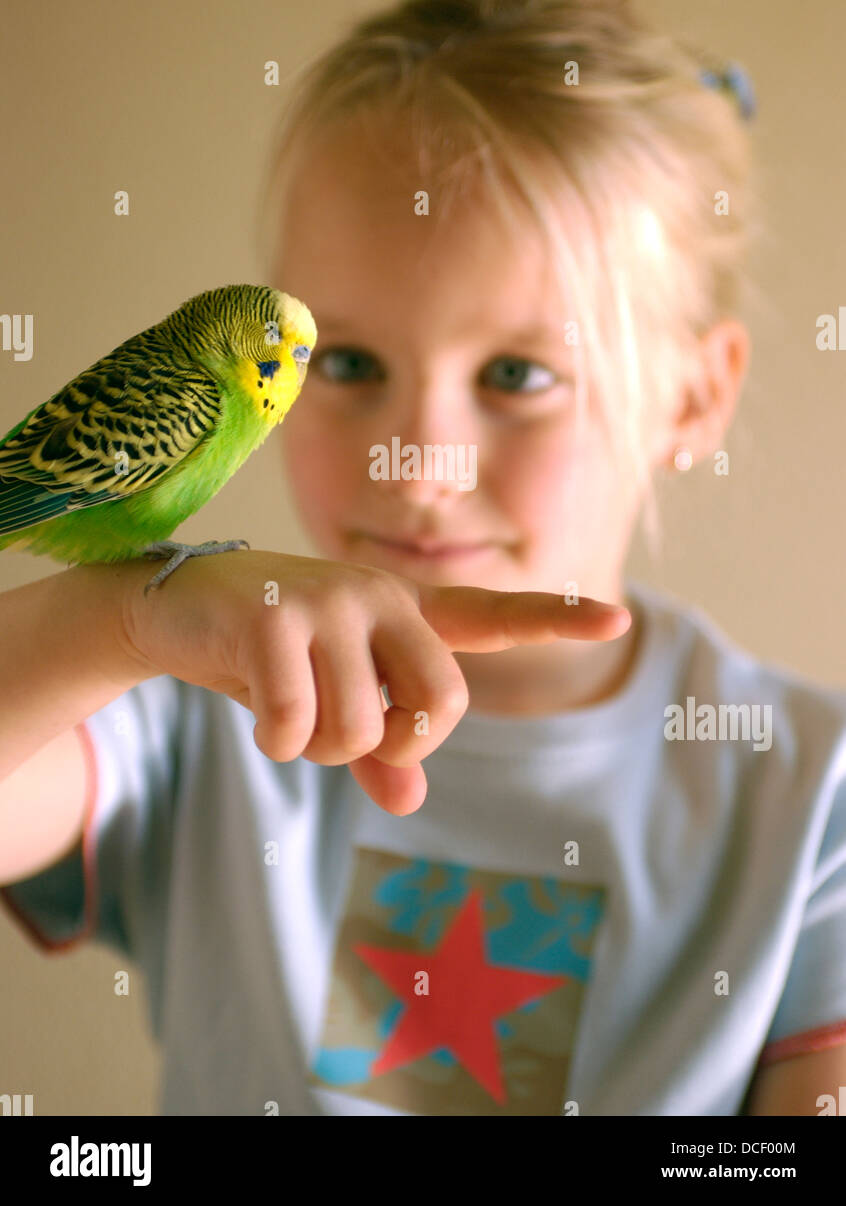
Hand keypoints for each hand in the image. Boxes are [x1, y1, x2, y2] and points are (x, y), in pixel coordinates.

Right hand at [121, 550, 630, 815]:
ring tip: (288, 715)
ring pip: (363, 728)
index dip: (557, 618)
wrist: (172, 611)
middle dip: (396, 745)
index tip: (618, 619)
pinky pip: (300, 725)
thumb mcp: (330, 704)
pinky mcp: (272, 616)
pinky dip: (277, 741)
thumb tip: (409, 798)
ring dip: (320, 750)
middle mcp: (378, 595)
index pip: (492, 613)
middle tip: (350, 737)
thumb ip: (379, 749)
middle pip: (442, 704)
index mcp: (405, 612)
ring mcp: (327, 600)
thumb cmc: (267, 656)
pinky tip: (257, 710)